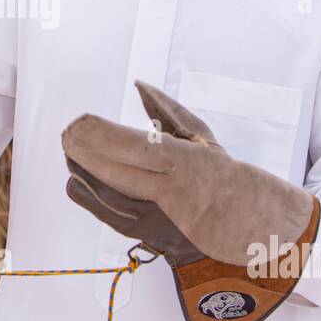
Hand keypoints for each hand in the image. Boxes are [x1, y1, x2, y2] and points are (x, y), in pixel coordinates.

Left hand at [62, 80, 315, 265]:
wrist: (253, 233)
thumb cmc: (228, 178)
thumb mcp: (205, 141)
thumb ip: (169, 112)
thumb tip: (140, 86)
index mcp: (186, 163)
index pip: (136, 148)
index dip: (102, 136)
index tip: (80, 122)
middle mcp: (170, 193)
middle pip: (114, 171)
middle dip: (84, 151)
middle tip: (67, 134)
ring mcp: (157, 218)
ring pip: (106, 194)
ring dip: (83, 170)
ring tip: (71, 150)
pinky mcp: (147, 235)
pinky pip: (107, 214)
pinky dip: (89, 193)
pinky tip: (78, 176)